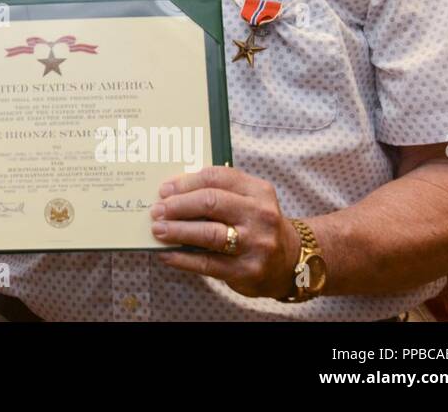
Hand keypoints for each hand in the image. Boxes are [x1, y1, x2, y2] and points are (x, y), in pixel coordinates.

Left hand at [150, 166, 300, 298]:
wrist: (290, 261)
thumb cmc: (257, 225)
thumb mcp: (248, 201)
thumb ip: (217, 192)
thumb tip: (170, 192)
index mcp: (258, 191)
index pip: (217, 177)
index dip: (185, 182)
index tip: (164, 189)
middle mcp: (260, 215)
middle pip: (211, 202)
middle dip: (178, 205)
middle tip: (157, 210)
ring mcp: (256, 244)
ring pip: (209, 233)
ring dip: (177, 230)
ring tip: (158, 229)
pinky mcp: (247, 270)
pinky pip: (208, 263)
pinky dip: (182, 258)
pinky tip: (166, 254)